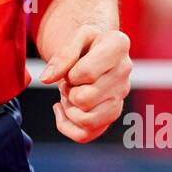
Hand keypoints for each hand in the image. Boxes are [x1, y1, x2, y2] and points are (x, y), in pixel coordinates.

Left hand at [41, 25, 131, 142]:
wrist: (96, 49)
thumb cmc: (86, 43)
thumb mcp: (75, 37)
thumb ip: (62, 55)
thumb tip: (47, 79)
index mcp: (118, 46)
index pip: (86, 74)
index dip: (71, 74)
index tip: (73, 68)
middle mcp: (125, 72)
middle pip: (84, 99)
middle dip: (68, 90)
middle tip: (69, 81)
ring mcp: (120, 96)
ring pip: (86, 120)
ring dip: (69, 108)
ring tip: (71, 93)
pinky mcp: (112, 114)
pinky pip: (85, 135)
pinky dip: (66, 125)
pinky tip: (64, 110)